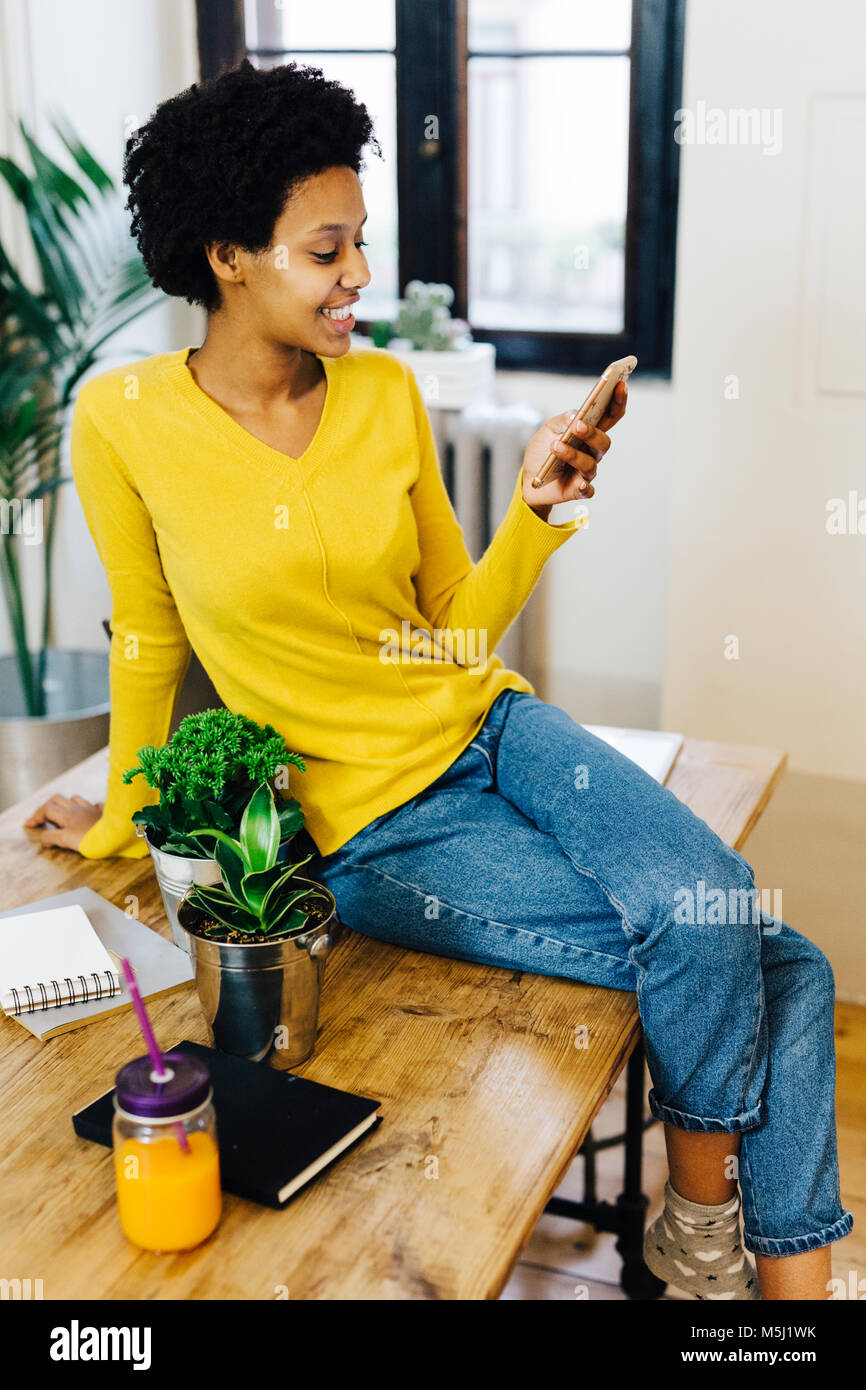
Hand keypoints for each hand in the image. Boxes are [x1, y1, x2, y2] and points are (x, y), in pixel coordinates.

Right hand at [23, 795, 102, 850]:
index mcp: (68, 815)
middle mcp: (79, 809)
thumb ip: (53, 838)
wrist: (121, 836)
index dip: (35, 816)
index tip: (28, 825)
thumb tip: (44, 839)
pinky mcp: (105, 813)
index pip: (46, 809)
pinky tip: (89, 813)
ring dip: (66, 804)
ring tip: (63, 815)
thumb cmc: (94, 839)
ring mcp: (93, 809)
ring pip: (75, 799)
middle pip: (57, 799)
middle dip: (47, 806)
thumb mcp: (68, 841)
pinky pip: (94, 804)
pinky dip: (88, 807)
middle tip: (42, 818)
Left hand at [521, 380, 627, 517]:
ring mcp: (587, 471)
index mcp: (589, 432)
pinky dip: (585, 487)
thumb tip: (575, 414)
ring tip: (555, 446)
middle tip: (578, 425)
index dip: (618, 401)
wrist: (529, 479)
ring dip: (573, 454)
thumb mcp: (547, 429)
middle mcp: (592, 451)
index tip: (620, 384)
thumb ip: (562, 420)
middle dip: (593, 433)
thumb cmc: (542, 451)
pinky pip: (588, 490)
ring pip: (590, 463)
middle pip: (603, 441)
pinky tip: (579, 482)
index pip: (610, 416)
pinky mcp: (579, 489)